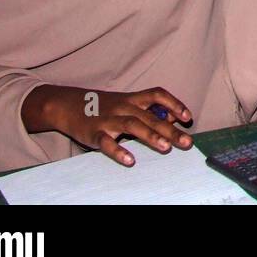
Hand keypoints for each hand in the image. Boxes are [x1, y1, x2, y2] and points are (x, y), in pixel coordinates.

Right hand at [22, 85, 192, 166]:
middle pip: (151, 116)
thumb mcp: (127, 103)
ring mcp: (109, 119)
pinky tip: (130, 161)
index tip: (187, 117)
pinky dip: (119, 151)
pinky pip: (107, 142)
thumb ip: (148, 111)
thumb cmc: (104, 106)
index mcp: (133, 98)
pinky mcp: (95, 133)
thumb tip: (172, 120)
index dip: (174, 104)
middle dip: (171, 130)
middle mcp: (124, 107)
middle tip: (187, 142)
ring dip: (151, 136)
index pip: (157, 95)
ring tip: (166, 147)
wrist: (68, 104)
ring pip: (133, 125)